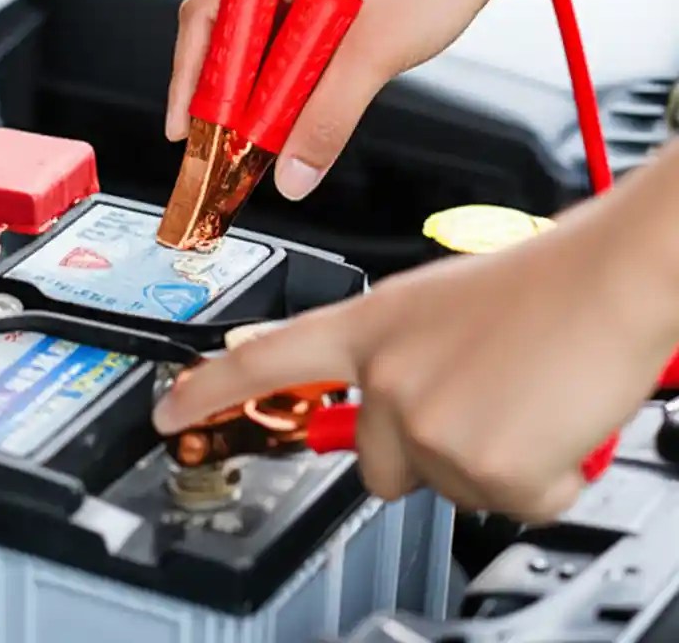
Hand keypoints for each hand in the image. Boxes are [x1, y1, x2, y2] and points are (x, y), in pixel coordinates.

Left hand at [152, 149, 678, 521]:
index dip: (204, 389)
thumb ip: (390, 358)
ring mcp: (427, 421)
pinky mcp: (477, 462)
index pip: (261, 359)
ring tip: (526, 399)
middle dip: (420, 453)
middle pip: (371, 462)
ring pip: (443, 486)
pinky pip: (506, 503)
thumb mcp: (437, 310)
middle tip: (480, 404)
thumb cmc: (545, 285)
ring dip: (488, 461)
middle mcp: (385, 376)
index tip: (165, 412)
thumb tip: (376, 413)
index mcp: (369, 326)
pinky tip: (552, 423)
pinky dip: (540, 479)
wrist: (617, 279)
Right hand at [165, 0, 523, 199]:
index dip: (187, 81)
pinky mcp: (332, 1)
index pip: (205, 23)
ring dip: (260, 97)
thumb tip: (292, 175)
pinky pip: (293, 50)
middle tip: (221, 144)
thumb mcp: (372, 55)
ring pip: (263, 50)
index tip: (183, 127)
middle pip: (228, 41)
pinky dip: (289, 87)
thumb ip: (326, 120)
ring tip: (261, 138)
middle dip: (223, 98)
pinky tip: (299, 113)